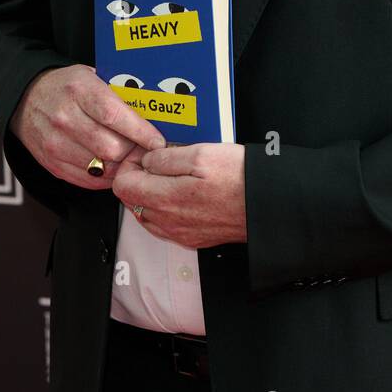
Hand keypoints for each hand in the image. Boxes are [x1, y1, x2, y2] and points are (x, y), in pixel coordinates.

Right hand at [9, 64, 166, 191]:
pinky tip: (113, 166)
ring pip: (101, 167)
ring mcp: (56, 143)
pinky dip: (106, 177)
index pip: (115, 115)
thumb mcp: (92, 76)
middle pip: (111, 147)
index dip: (140, 131)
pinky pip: (88, 180)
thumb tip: (155, 112)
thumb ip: (119, 93)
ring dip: (121, 166)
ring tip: (130, 157)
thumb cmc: (67, 86)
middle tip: (146, 150)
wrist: (26, 99)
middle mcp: (65, 117)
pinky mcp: (52, 164)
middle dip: (134, 151)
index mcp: (79, 90)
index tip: (158, 141)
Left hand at [112, 142, 246, 246]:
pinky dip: (165, 208)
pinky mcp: (193, 238)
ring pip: (147, 214)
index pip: (122, 185)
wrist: (269, 204)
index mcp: (166, 198)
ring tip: (172, 175)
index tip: (144, 154)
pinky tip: (183, 192)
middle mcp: (169, 221)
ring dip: (151, 193)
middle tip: (159, 161)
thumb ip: (166, 158)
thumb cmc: (241, 179)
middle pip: (132, 200)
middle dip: (139, 178)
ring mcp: (180, 233)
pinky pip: (165, 225)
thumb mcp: (201, 154)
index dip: (129, 164)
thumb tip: (148, 160)